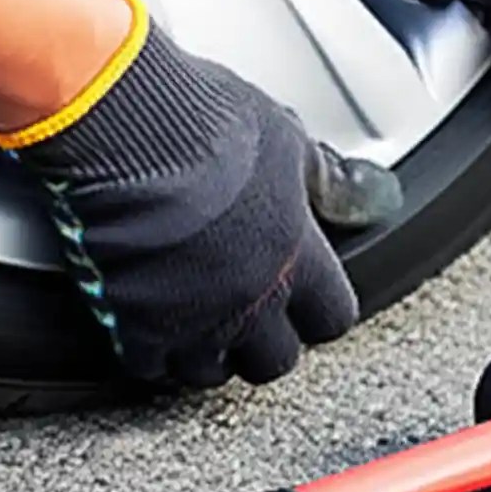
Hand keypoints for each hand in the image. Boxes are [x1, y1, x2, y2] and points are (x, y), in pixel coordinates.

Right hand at [5, 4, 401, 388]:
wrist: (122, 124)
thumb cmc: (201, 121)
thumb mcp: (284, 138)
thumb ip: (325, 181)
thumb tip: (368, 195)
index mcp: (297, 259)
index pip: (334, 318)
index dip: (317, 306)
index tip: (302, 291)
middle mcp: (251, 300)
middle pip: (274, 359)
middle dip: (263, 337)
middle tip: (245, 303)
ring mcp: (192, 319)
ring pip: (211, 370)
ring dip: (204, 347)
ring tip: (192, 312)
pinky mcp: (135, 325)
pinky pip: (150, 365)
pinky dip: (148, 348)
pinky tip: (143, 313)